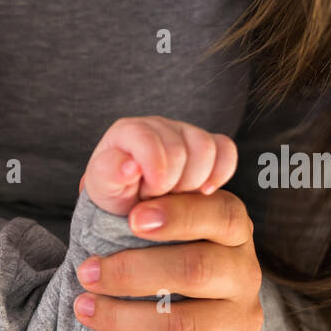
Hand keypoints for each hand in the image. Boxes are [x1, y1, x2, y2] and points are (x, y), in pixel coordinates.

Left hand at [73, 188, 263, 330]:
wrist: (196, 319)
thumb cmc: (163, 254)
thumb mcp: (158, 223)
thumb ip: (138, 197)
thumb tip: (117, 167)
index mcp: (233, 230)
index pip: (219, 215)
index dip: (178, 215)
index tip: (132, 218)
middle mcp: (245, 274)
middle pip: (196, 271)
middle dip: (132, 272)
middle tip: (86, 272)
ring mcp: (240, 322)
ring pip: (182, 326)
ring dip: (123, 318)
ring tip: (83, 308)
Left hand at [82, 115, 237, 215]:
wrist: (131, 206)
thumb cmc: (116, 196)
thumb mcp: (104, 190)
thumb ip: (110, 176)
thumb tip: (129, 166)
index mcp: (128, 130)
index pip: (149, 140)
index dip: (154, 174)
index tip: (146, 196)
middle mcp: (159, 125)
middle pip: (181, 150)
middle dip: (170, 185)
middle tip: (154, 200)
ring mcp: (186, 133)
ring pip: (206, 150)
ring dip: (192, 183)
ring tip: (172, 198)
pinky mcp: (210, 146)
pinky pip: (226, 151)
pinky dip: (219, 174)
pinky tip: (203, 192)